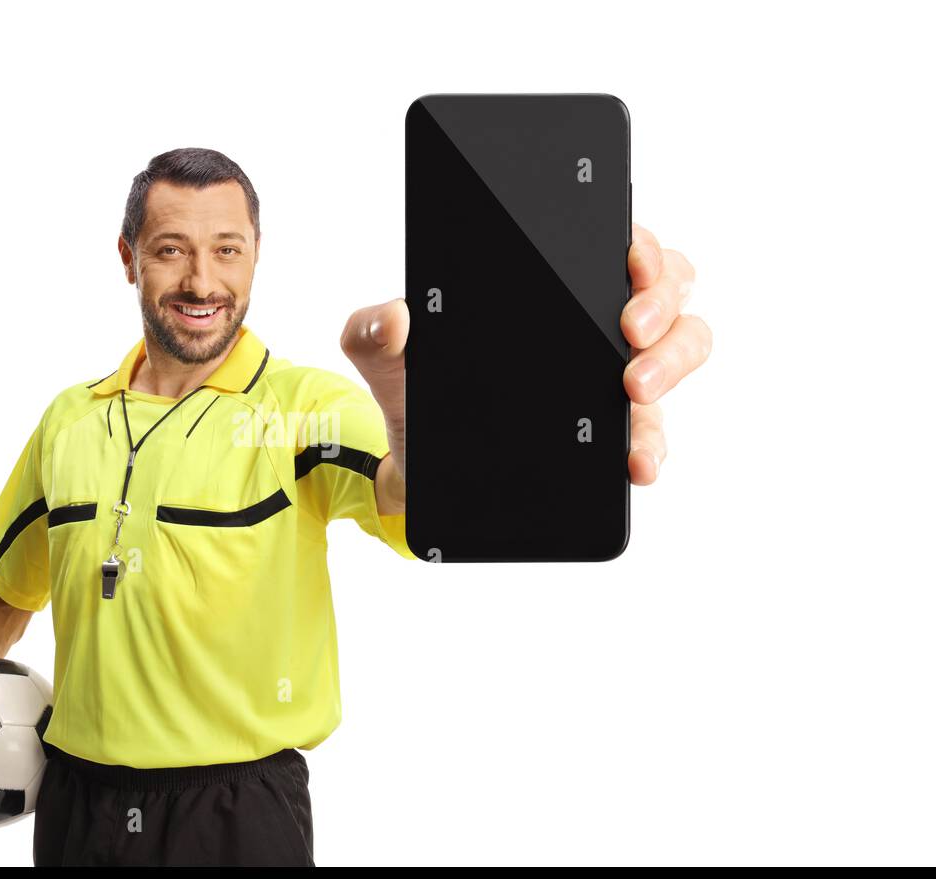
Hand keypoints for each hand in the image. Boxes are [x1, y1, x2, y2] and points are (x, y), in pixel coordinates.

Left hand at [343, 221, 710, 487]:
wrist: (414, 462)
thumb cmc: (413, 387)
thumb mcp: (382, 352)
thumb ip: (372, 329)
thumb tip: (395, 318)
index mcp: (552, 283)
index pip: (619, 244)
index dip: (641, 244)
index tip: (629, 257)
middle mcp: (595, 323)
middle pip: (669, 293)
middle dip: (662, 305)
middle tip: (630, 330)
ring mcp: (611, 377)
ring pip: (678, 353)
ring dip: (670, 366)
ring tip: (635, 392)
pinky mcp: (610, 433)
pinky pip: (651, 434)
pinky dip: (651, 446)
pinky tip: (637, 460)